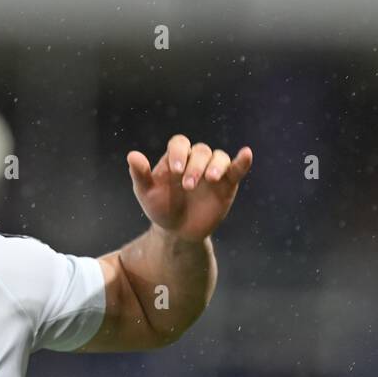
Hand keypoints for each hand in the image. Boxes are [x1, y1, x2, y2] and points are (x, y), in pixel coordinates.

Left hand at [127, 135, 252, 241]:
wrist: (178, 233)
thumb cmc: (161, 209)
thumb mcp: (147, 194)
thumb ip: (140, 175)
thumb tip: (132, 155)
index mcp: (176, 158)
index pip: (179, 144)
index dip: (178, 153)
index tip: (175, 171)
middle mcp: (195, 160)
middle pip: (200, 151)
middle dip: (195, 166)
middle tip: (188, 187)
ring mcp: (213, 170)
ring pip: (218, 156)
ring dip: (215, 165)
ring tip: (211, 179)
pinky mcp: (228, 183)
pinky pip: (236, 168)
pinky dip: (242, 161)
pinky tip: (245, 154)